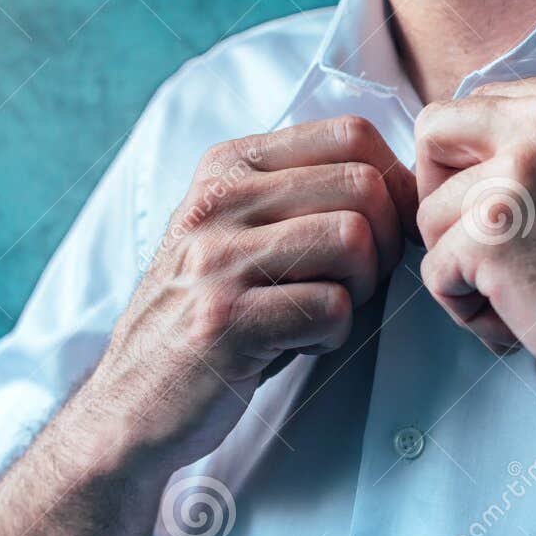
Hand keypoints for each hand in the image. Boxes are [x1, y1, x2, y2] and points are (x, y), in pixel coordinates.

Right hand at [80, 115, 417, 469]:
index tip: (386, 231)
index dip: (394, 184)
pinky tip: (300, 344)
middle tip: (356, 283)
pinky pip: (331, 308)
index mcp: (227, 168)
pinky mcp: (225, 322)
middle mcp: (217, 202)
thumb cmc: (209, 316)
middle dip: (384, 242)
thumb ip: (303, 197)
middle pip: (363, 186)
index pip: (350, 134)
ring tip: (325, 311)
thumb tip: (404, 182)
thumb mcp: (239, 236)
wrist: (131, 401)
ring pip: (353, 239)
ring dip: (361, 288)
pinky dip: (335, 335)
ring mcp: (215, 260)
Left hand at [413, 68, 535, 432]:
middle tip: (495, 257)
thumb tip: (460, 161)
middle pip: (435, 136)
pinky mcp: (493, 233)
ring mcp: (520, 171)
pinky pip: (433, 273)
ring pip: (429, 216)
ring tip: (528, 304)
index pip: (475, 110)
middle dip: (448, 202)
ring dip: (464, 271)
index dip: (477, 173)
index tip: (524, 224)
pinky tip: (525, 327)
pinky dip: (469, 313)